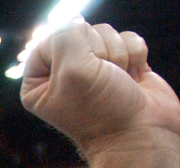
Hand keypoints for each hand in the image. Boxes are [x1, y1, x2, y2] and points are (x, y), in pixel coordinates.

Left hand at [21, 22, 179, 162]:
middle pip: (79, 33)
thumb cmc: (103, 110)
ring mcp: (95, 70)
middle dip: (97, 52)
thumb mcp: (73, 69)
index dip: (68, 49)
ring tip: (117, 80)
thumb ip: (67, 36)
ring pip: (106, 33)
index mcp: (38, 83)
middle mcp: (63, 75)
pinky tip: (133, 76)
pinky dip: (135, 54)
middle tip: (101, 80)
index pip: (47, 41)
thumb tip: (74, 20)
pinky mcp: (123, 66)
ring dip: (117, 55)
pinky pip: (129, 39)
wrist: (141, 135)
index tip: (78, 73)